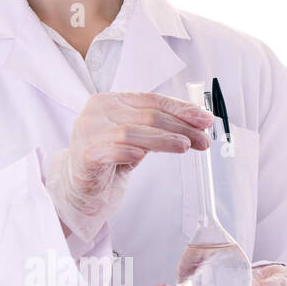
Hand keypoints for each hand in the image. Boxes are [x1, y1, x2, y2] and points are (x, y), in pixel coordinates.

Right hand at [46, 92, 213, 242]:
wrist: (81, 185)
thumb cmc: (111, 158)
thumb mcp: (137, 136)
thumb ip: (158, 126)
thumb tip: (198, 122)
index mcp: (111, 100)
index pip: (152, 100)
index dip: (181, 109)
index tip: (205, 120)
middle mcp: (98, 111)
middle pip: (146, 115)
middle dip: (180, 127)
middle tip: (202, 139)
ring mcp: (88, 131)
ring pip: (132, 132)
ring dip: (163, 140)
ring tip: (185, 147)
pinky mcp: (84, 154)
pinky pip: (110, 150)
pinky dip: (128, 152)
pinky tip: (142, 157)